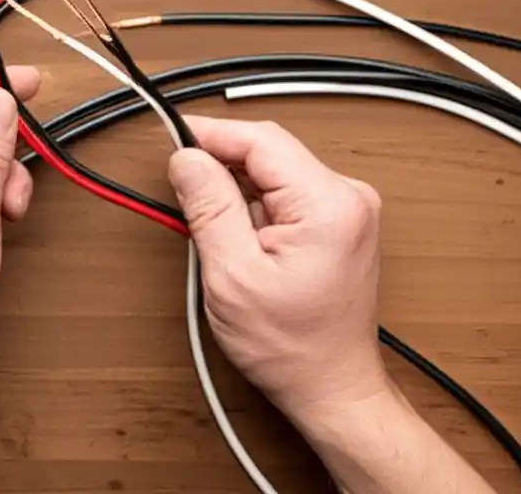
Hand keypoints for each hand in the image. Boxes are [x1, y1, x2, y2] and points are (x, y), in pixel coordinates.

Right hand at [167, 116, 389, 418]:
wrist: (331, 386)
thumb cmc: (291, 346)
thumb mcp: (232, 275)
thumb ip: (209, 208)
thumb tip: (187, 158)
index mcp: (329, 204)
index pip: (261, 140)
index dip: (210, 134)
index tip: (172, 138)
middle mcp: (348, 196)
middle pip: (268, 151)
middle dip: (220, 163)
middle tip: (180, 187)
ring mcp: (348, 208)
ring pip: (274, 170)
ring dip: (236, 187)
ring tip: (211, 226)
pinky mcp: (339, 220)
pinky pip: (285, 191)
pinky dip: (253, 204)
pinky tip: (237, 234)